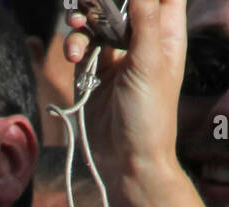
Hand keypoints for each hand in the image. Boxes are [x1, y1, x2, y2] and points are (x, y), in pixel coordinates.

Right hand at [62, 0, 187, 181]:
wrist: (125, 160)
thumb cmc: (148, 116)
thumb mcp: (148, 63)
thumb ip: (144, 19)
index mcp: (164, 32)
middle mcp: (140, 39)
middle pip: (122, 3)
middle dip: (102, 1)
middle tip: (88, 3)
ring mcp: (115, 56)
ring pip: (97, 20)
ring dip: (83, 19)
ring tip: (76, 25)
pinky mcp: (92, 73)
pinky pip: (80, 47)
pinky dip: (74, 46)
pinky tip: (73, 57)